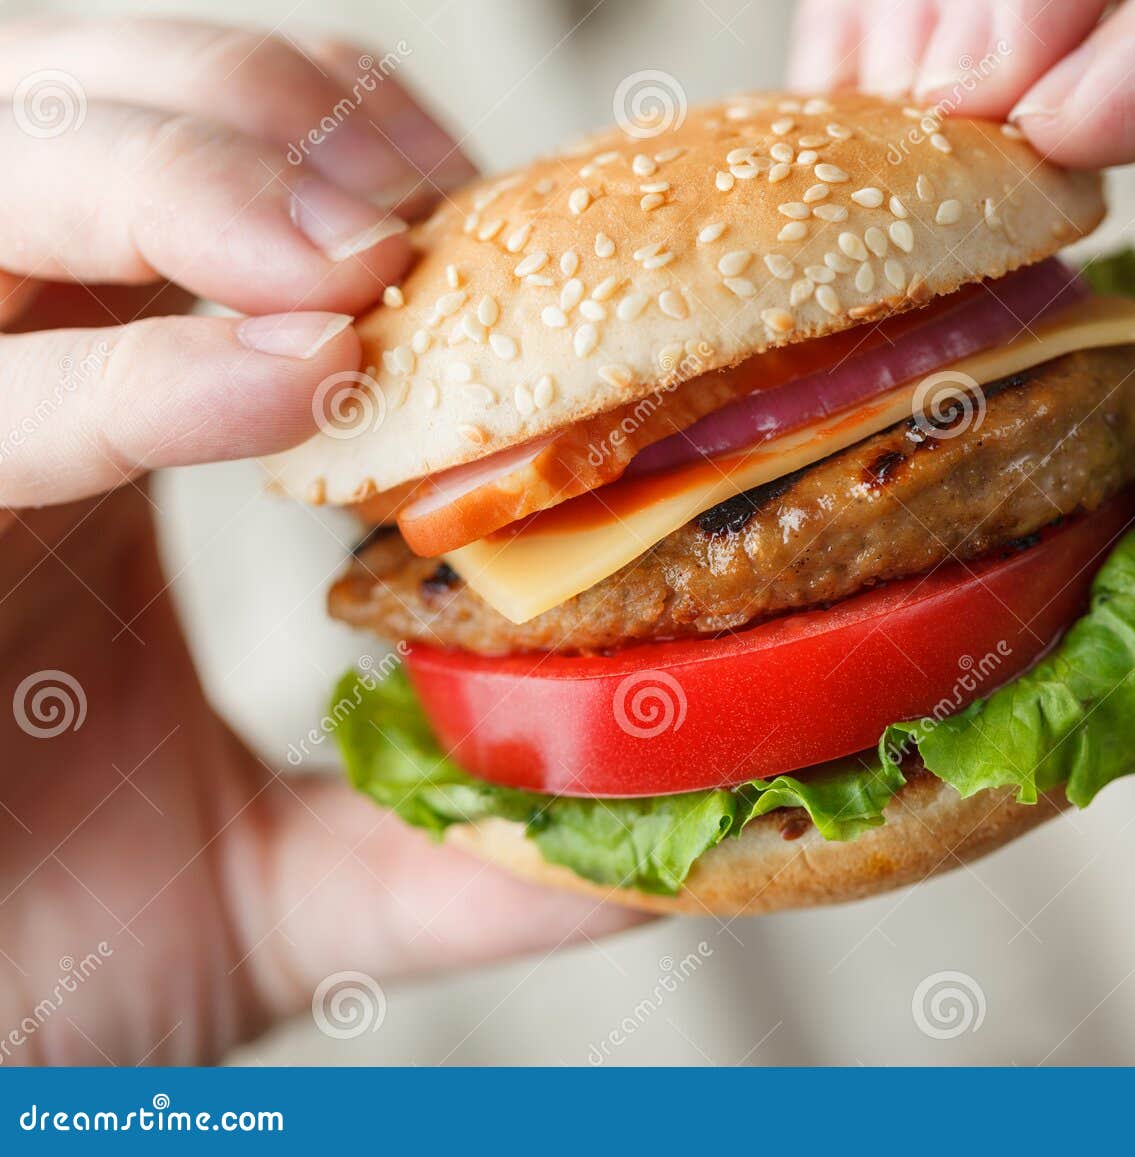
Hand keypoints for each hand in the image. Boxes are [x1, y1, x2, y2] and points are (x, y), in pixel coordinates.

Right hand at [0, 17, 641, 1065]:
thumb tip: (637, 841)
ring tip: (364, 265)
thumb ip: (434, 843)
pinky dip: (127, 372)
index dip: (335, 155)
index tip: (492, 214)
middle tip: (425, 216)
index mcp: (79, 427)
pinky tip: (286, 391)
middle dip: (258, 120)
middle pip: (79, 113)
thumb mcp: (277, 894)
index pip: (193, 188)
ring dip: (192, 179)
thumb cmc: (43, 971)